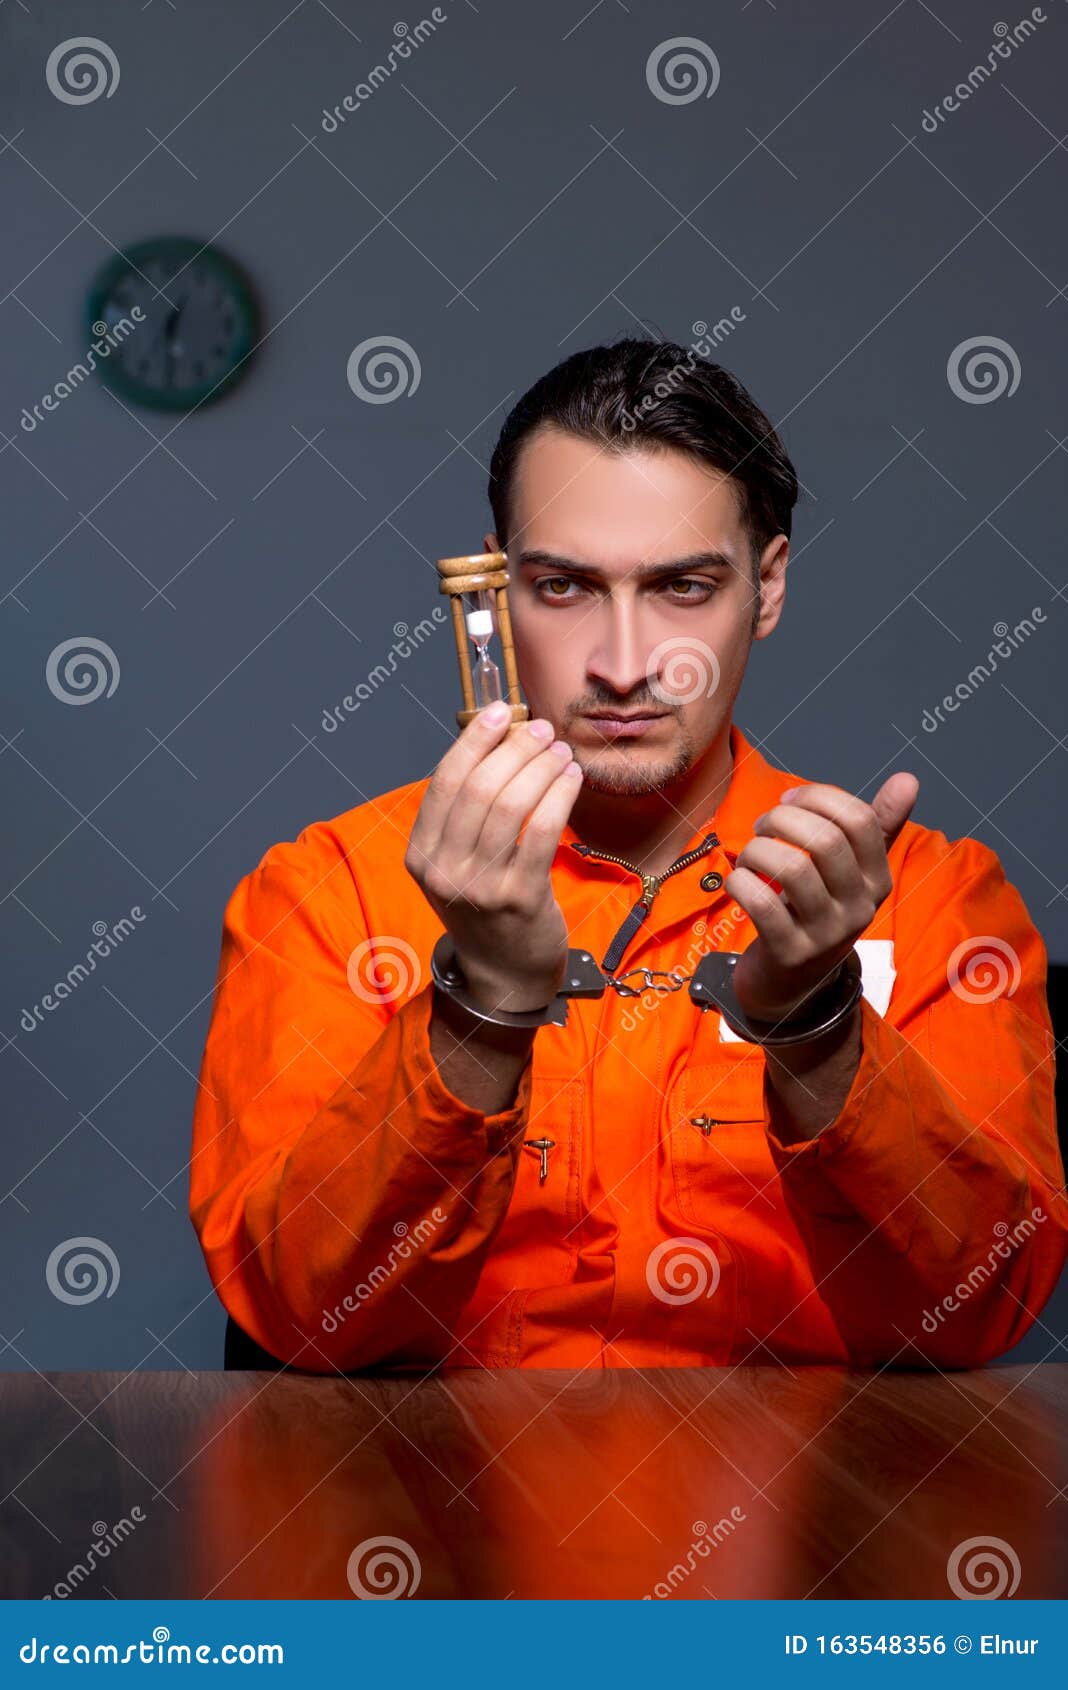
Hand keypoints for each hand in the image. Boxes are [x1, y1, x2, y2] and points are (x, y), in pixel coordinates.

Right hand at [405, 702, 582, 1012]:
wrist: (504, 974)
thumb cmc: (486, 905)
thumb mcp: (456, 863)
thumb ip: (466, 813)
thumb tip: (498, 741)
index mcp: (421, 854)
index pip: (445, 782)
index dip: (474, 741)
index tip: (501, 712)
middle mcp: (444, 870)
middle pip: (480, 788)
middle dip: (515, 748)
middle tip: (542, 730)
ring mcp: (481, 886)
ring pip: (512, 804)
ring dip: (541, 767)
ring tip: (560, 751)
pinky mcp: (520, 897)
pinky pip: (541, 830)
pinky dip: (559, 795)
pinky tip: (572, 778)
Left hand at [725, 772, 919, 1024]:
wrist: (793, 984)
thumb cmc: (819, 911)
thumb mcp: (853, 872)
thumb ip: (878, 826)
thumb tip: (909, 778)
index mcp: (877, 880)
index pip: (859, 820)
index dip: (818, 797)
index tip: (789, 799)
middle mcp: (859, 908)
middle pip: (826, 841)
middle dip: (783, 819)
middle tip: (763, 825)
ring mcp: (825, 934)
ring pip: (792, 870)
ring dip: (758, 849)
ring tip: (750, 853)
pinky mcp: (789, 953)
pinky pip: (761, 903)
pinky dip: (741, 881)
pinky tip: (738, 880)